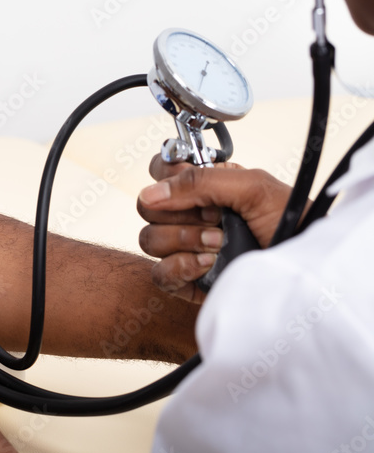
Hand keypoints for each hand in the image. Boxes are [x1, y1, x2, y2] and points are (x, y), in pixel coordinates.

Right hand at [136, 156, 293, 302]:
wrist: (304, 272)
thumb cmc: (291, 225)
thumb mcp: (252, 187)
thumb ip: (200, 180)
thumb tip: (152, 192)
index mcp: (204, 187)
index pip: (160, 172)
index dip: (166, 177)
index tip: (188, 186)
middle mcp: (190, 216)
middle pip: (147, 208)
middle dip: (180, 214)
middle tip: (214, 219)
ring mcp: (184, 249)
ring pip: (149, 240)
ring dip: (184, 240)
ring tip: (218, 244)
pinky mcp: (184, 280)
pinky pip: (158, 273)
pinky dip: (180, 268)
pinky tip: (207, 265)